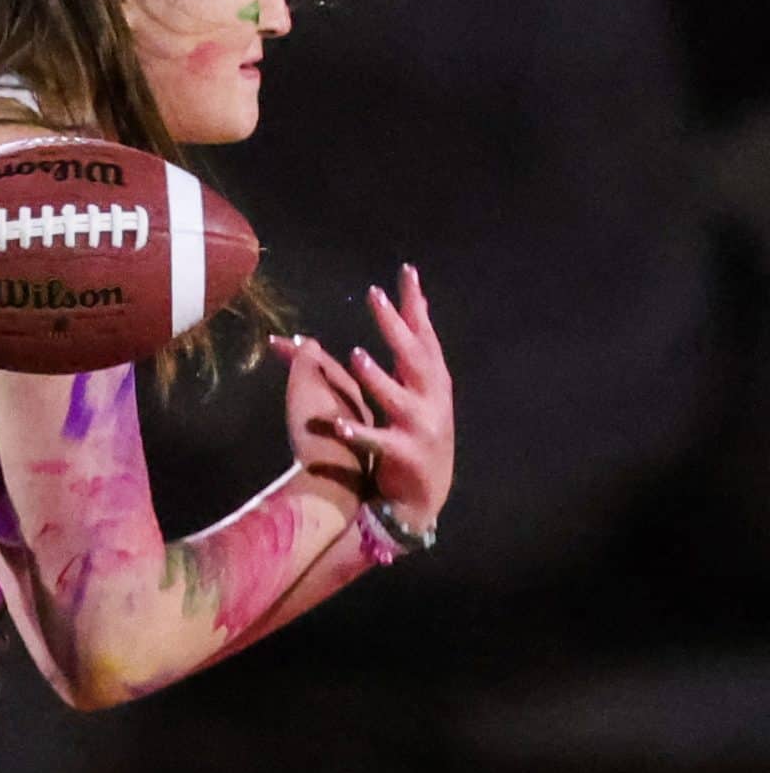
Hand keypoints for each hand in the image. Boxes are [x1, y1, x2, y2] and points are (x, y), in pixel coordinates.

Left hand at [271, 264, 454, 532]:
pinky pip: (380, 442)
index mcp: (432, 383)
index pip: (423, 336)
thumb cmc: (412, 441)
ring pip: (399, 399)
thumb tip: (398, 317)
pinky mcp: (407, 457)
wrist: (422, 500)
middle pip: (414, 356)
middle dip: (396, 325)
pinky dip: (360, 433)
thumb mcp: (411, 396)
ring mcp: (423, 429)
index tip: (406, 272)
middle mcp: (433, 401)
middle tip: (375, 296)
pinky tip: (340, 425)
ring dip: (378, 377)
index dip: (415, 305)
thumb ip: (404, 360)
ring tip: (356, 354)